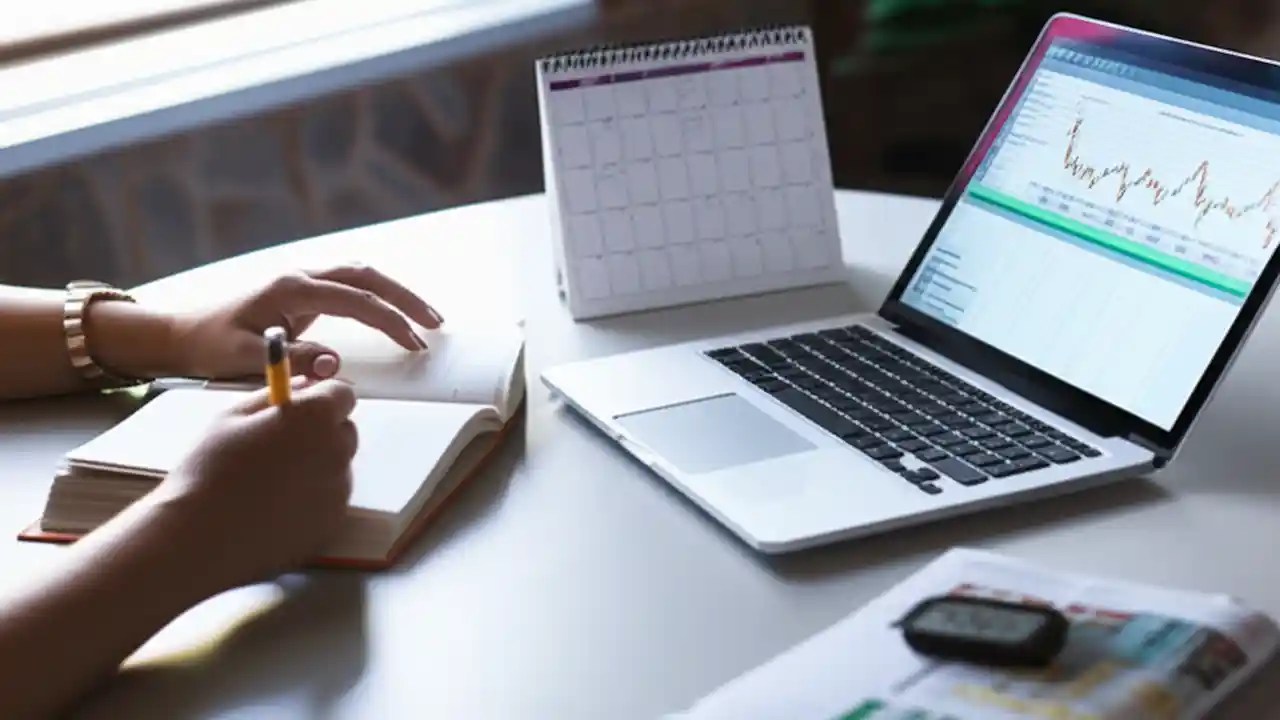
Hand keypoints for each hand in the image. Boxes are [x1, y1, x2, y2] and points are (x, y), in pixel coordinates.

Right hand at [147, 379, 357, 589]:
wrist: (202, 538)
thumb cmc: (210, 470)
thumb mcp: (232, 418)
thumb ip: (273, 395)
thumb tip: (302, 385)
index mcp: (315, 417)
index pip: (343, 393)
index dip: (322, 398)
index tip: (301, 407)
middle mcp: (338, 451)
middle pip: (344, 430)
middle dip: (321, 431)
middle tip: (281, 444)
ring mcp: (339, 490)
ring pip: (338, 467)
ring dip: (317, 465)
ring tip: (272, 482)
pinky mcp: (333, 522)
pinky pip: (330, 499)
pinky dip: (313, 498)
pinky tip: (276, 507)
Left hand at [170, 264, 443, 379]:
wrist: (181, 332)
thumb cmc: (209, 344)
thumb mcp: (244, 359)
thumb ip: (292, 360)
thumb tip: (336, 365)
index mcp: (291, 289)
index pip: (355, 300)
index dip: (389, 321)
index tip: (413, 343)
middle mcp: (301, 277)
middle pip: (367, 276)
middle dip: (404, 299)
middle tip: (434, 324)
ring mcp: (303, 281)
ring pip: (361, 276)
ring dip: (395, 293)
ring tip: (425, 318)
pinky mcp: (304, 293)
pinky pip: (350, 286)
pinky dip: (378, 295)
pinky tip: (393, 312)